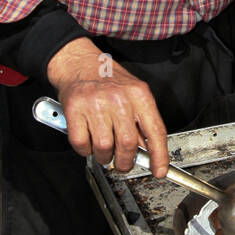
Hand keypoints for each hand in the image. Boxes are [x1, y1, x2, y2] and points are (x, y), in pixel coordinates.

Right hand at [46, 38, 168, 176]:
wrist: (79, 63)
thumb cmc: (108, 79)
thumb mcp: (134, 93)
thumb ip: (142, 119)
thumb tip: (148, 149)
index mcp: (139, 95)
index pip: (155, 131)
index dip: (159, 156)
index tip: (159, 171)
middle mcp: (119, 99)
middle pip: (128, 144)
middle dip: (125, 162)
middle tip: (122, 163)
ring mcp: (96, 104)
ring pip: (104, 147)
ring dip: (104, 156)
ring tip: (104, 149)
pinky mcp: (75, 110)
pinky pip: (82, 144)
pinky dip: (86, 149)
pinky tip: (89, 140)